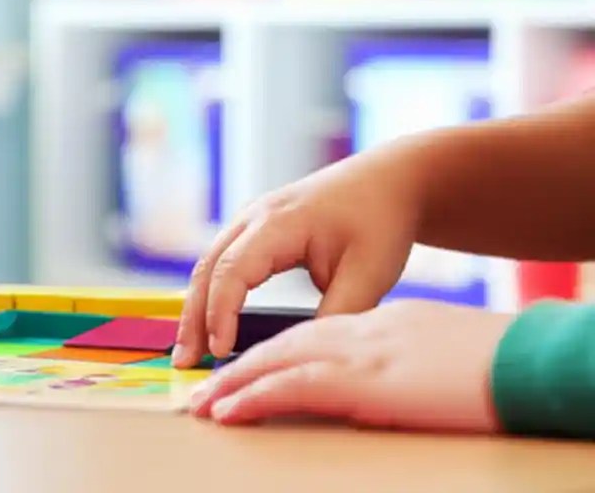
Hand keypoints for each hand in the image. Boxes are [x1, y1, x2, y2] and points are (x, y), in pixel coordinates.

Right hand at [173, 145, 426, 367]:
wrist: (389, 182)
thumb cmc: (380, 223)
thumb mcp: (368, 274)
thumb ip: (335, 316)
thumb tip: (303, 356)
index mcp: (278, 223)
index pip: (233, 271)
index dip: (220, 314)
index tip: (219, 353)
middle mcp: (254, 217)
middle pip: (207, 269)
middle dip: (193, 318)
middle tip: (184, 361)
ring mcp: (250, 220)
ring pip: (208, 266)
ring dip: (196, 308)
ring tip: (191, 352)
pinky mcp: (255, 230)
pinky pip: (222, 263)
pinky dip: (211, 295)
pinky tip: (210, 324)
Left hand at [188, 300, 509, 432]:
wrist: (532, 358)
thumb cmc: (501, 364)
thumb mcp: (441, 356)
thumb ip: (404, 362)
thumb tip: (383, 387)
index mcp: (384, 324)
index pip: (315, 335)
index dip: (276, 355)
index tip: (249, 371)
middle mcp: (364, 331)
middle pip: (286, 345)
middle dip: (241, 367)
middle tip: (205, 388)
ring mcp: (362, 354)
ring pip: (278, 362)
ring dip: (234, 384)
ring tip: (203, 404)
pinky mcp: (365, 381)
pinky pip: (292, 387)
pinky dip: (254, 398)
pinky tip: (229, 411)